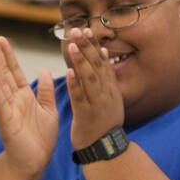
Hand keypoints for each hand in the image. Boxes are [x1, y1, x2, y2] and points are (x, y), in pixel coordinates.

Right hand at [0, 34, 58, 177]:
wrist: (35, 161)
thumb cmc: (40, 138)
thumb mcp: (49, 109)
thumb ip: (46, 90)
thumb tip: (44, 70)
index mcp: (24, 96)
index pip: (14, 71)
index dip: (9, 55)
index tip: (3, 39)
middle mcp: (13, 100)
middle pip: (4, 72)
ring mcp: (8, 109)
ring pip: (0, 84)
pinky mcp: (6, 121)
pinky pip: (1, 103)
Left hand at [65, 29, 125, 150]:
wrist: (104, 149)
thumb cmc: (101, 122)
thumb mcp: (107, 97)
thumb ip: (103, 76)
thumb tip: (102, 52)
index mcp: (111, 88)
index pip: (102, 62)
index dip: (94, 45)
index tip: (87, 30)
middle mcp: (107, 93)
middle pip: (97, 66)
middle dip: (87, 47)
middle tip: (77, 30)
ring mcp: (98, 104)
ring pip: (90, 79)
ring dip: (81, 61)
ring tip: (72, 46)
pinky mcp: (88, 116)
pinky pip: (81, 98)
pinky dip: (75, 84)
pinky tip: (69, 72)